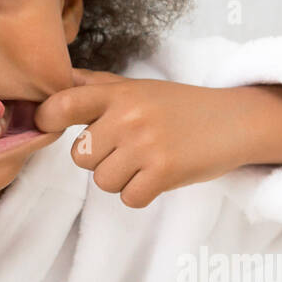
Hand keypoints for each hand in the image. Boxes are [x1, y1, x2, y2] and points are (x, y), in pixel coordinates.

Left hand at [33, 68, 249, 208]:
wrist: (234, 120)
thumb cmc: (178, 106)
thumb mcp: (135, 87)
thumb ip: (92, 86)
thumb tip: (50, 83)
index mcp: (117, 93)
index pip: (61, 104)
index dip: (47, 118)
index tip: (52, 124)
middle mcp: (127, 116)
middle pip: (80, 156)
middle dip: (98, 159)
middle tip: (126, 148)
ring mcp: (146, 145)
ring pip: (102, 182)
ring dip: (120, 179)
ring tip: (144, 161)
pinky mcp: (164, 172)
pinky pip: (128, 198)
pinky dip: (140, 193)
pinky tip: (157, 175)